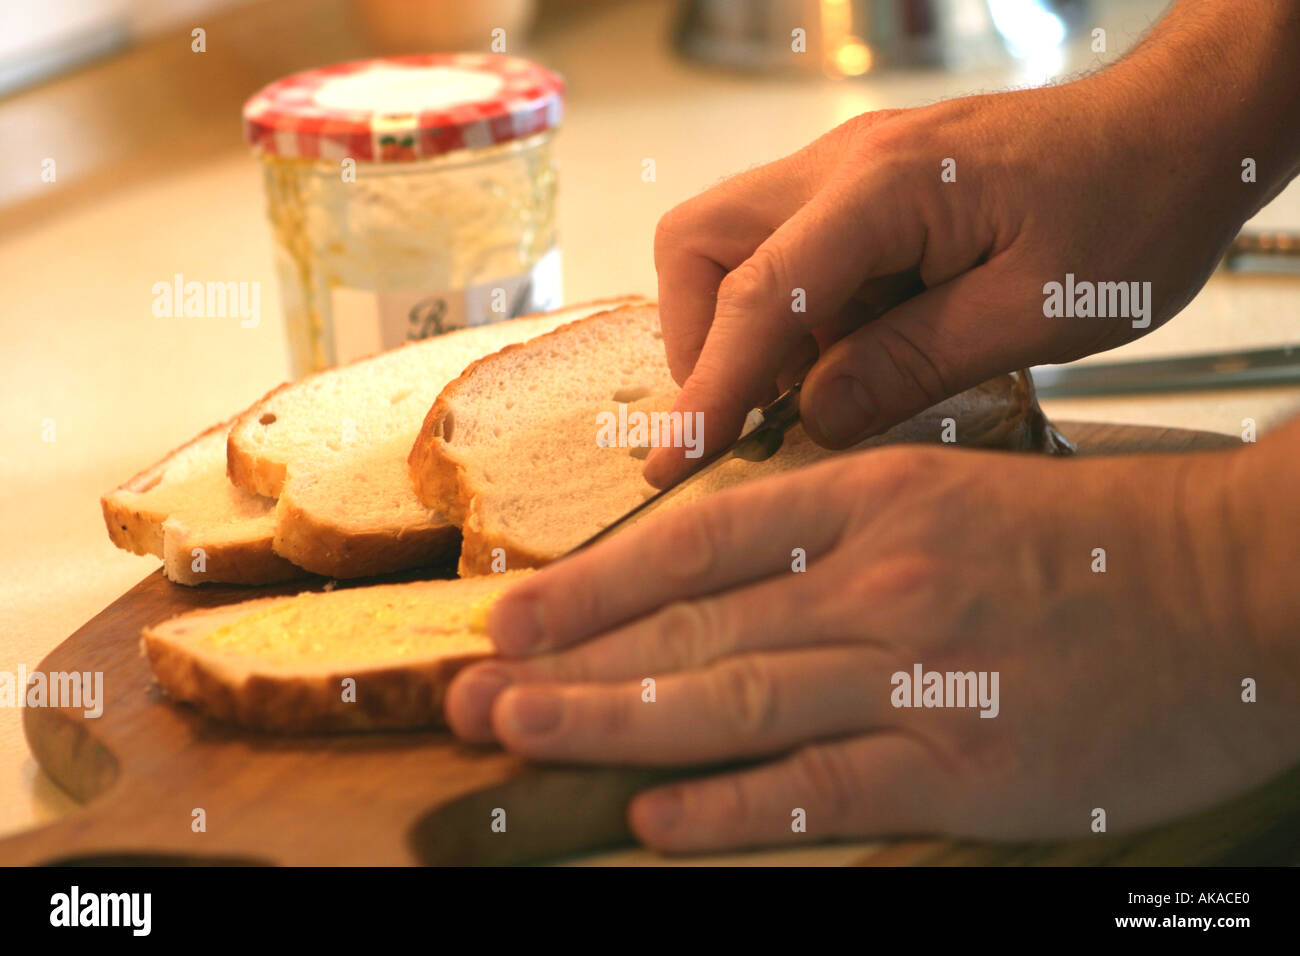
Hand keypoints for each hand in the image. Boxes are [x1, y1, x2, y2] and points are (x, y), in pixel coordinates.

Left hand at [445, 440, 1299, 852]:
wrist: (1235, 589)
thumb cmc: (1090, 538)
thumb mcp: (951, 489)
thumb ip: (837, 525)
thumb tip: (721, 569)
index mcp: (873, 500)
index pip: (695, 545)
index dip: (589, 584)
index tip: (507, 613)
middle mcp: (879, 582)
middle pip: (690, 631)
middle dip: (567, 666)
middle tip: (473, 693)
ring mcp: (918, 677)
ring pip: (731, 703)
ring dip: (612, 725)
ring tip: (522, 736)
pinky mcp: (966, 770)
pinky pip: (823, 790)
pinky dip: (733, 808)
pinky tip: (656, 818)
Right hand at [644, 0, 1299, 486]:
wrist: (1177, 133)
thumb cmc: (1132, 211)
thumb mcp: (1035, 313)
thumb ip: (911, 364)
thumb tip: (813, 419)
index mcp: (886, 189)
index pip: (757, 296)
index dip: (708, 389)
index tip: (674, 461)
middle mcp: (844, 163)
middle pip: (700, 242)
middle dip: (698, 340)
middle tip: (741, 416)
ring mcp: (849, 168)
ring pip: (728, 242)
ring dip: (743, 328)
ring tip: (811, 390)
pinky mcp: (865, 188)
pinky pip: (784, 249)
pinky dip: (789, 314)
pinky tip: (850, 353)